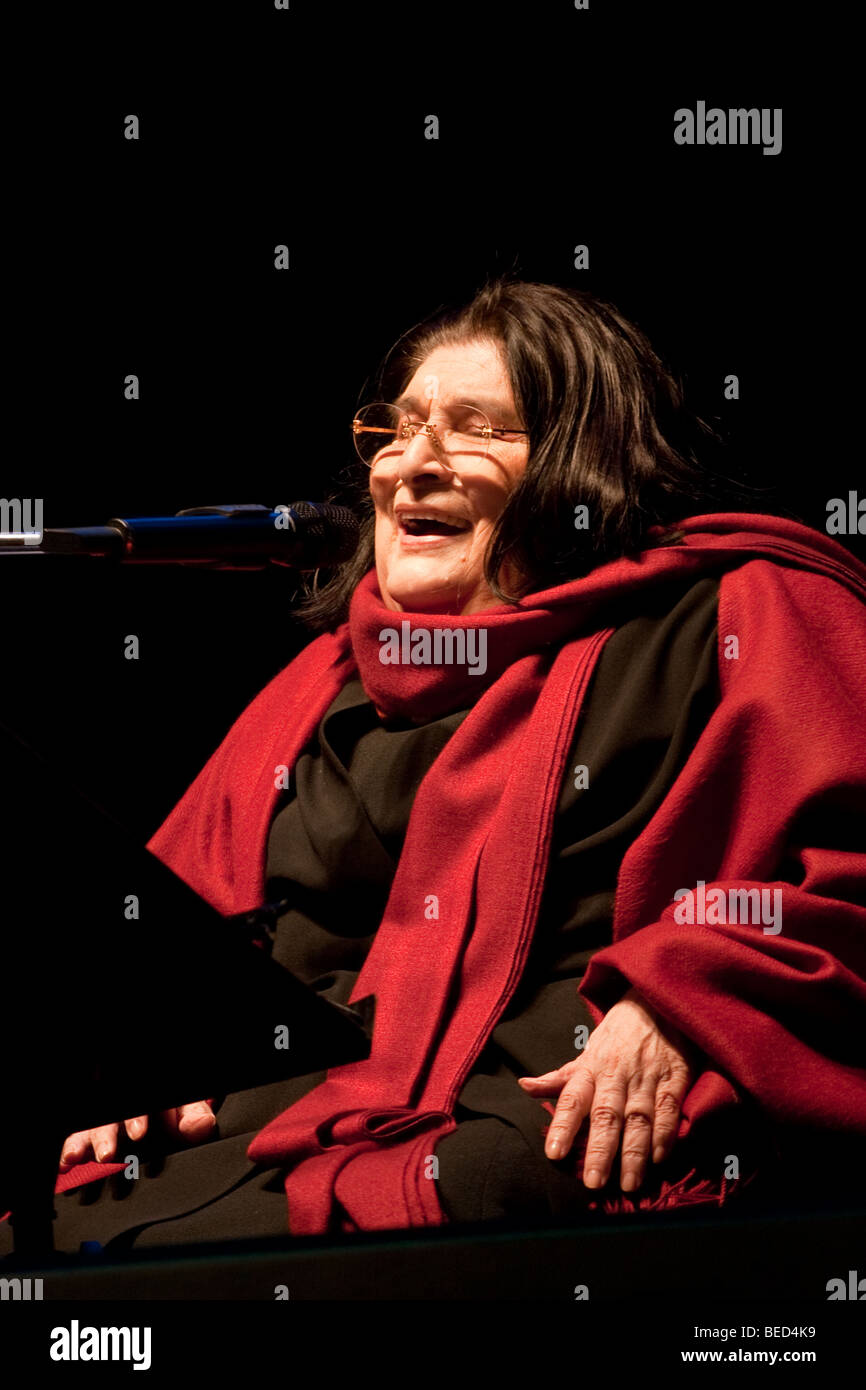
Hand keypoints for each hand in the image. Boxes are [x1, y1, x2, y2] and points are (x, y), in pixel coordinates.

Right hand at [58, 1102, 215, 1169]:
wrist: (167, 1106)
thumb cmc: (174, 1108)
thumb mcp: (188, 1107)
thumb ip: (195, 1116)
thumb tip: (201, 1127)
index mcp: (147, 1099)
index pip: (139, 1106)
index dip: (137, 1118)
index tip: (139, 1135)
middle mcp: (122, 1106)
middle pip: (109, 1118)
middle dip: (106, 1136)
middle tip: (105, 1156)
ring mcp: (106, 1119)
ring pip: (89, 1128)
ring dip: (80, 1144)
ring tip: (73, 1160)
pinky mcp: (92, 1131)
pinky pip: (77, 1138)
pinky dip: (70, 1151)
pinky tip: (64, 1167)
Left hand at [517, 987, 698, 1192]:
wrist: (656, 1000)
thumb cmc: (618, 1033)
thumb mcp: (587, 1051)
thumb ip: (560, 1077)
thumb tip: (524, 1086)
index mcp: (591, 1068)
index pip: (572, 1099)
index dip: (562, 1126)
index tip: (553, 1154)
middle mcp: (617, 1075)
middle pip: (606, 1115)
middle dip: (600, 1150)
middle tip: (592, 1182)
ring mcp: (647, 1077)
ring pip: (639, 1118)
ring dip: (634, 1152)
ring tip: (628, 1184)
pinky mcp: (675, 1078)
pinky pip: (669, 1108)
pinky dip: (666, 1133)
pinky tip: (659, 1158)